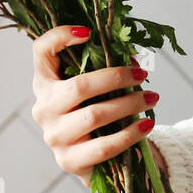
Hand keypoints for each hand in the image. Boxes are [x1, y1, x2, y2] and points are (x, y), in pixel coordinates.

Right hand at [30, 25, 157, 187]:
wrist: (95, 158)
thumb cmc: (97, 111)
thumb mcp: (98, 87)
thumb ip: (108, 68)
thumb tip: (135, 61)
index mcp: (45, 82)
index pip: (41, 51)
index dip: (59, 37)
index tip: (89, 32)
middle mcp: (43, 108)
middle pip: (78, 86)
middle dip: (115, 78)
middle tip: (142, 75)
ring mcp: (54, 136)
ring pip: (94, 116)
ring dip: (129, 104)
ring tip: (151, 98)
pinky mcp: (69, 160)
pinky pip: (103, 146)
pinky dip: (129, 134)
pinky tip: (147, 125)